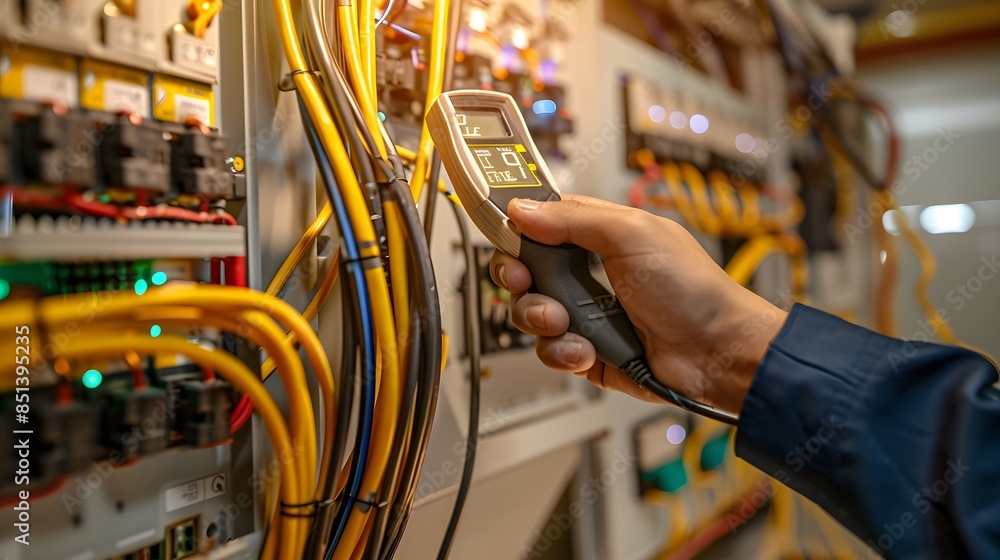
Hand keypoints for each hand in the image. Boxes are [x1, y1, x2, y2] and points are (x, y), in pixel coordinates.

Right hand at [490, 195, 787, 413]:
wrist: (718, 353)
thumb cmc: (694, 290)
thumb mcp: (632, 235)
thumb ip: (573, 219)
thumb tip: (523, 208)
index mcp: (598, 236)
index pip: (541, 224)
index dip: (517, 227)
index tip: (501, 231)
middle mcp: (588, 274)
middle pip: (525, 270)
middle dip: (519, 277)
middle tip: (526, 280)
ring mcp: (586, 315)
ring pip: (531, 314)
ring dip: (541, 318)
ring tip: (566, 322)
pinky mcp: (587, 353)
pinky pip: (550, 352)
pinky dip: (563, 352)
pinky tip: (587, 350)